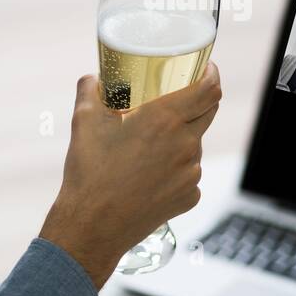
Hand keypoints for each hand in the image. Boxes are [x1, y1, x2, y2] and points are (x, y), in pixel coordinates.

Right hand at [40, 62, 221, 288]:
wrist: (92, 227)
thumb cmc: (89, 173)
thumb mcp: (84, 122)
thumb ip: (90, 91)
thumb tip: (92, 78)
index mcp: (165, 119)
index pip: (209, 89)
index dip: (212, 74)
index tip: (205, 68)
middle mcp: (186, 144)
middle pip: (208, 112)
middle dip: (197, 100)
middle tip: (177, 97)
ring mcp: (191, 173)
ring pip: (196, 144)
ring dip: (182, 137)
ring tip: (152, 143)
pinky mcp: (189, 197)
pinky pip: (189, 173)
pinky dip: (175, 168)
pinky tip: (151, 174)